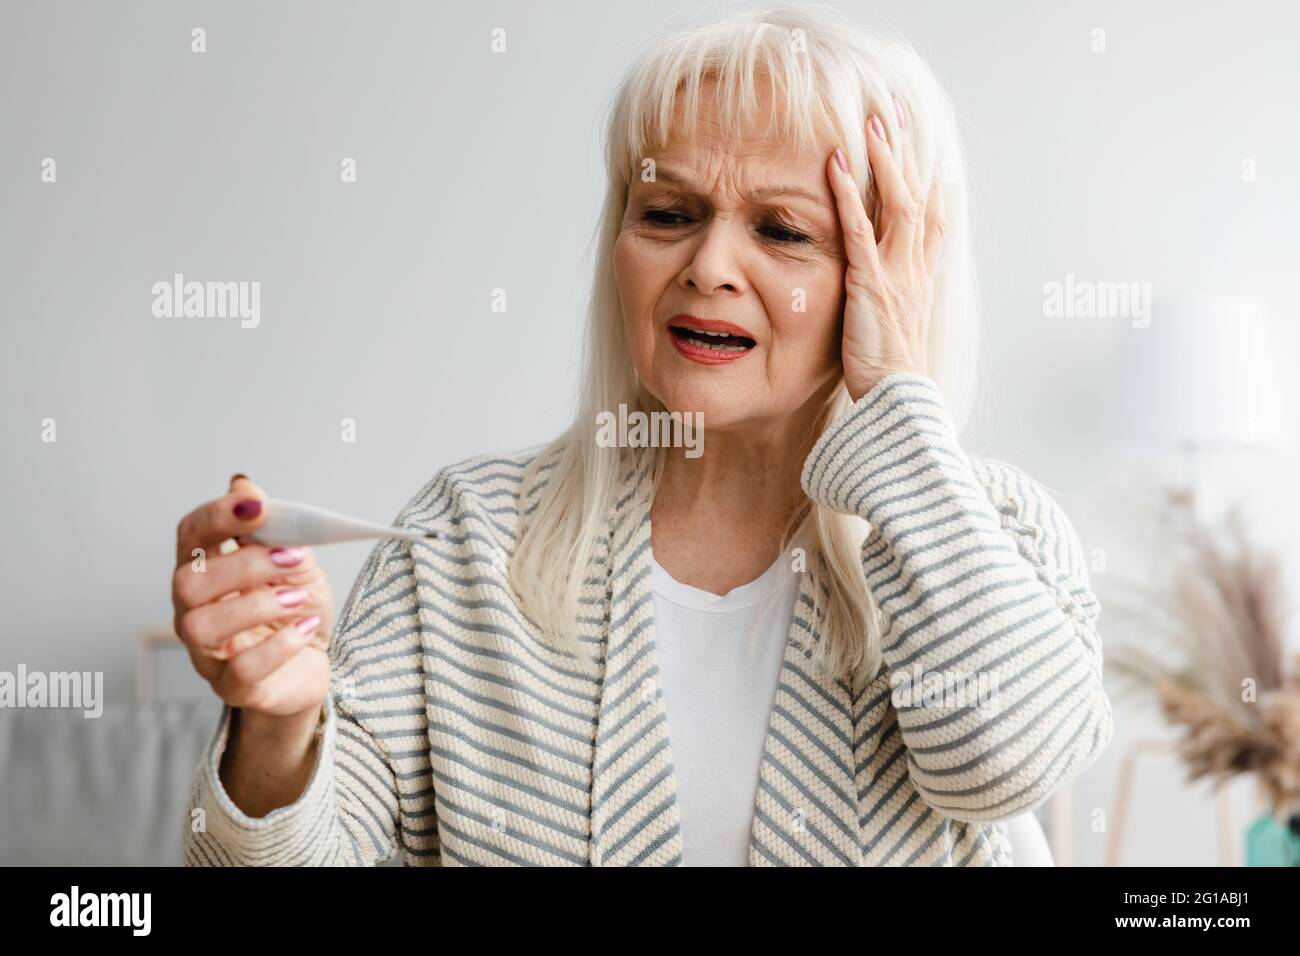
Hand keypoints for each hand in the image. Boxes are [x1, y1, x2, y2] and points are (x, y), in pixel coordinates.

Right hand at [171, 474, 333, 719]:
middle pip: (187, 582)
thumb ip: (272, 529)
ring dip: (257, 605)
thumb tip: (242, 482)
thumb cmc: (296, 611)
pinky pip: (241, 670)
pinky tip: (305, 629)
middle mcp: (194, 611)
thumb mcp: (295, 563)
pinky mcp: (232, 687)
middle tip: (292, 556)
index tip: (257, 503)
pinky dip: (278, 645)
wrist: (314, 665)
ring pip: (202, 626)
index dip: (217, 516)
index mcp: (207, 572)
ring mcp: (208, 653)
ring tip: (298, 597)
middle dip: (242, 563)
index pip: (189, 536)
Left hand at [827, 98, 946, 402]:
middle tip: (895, 114)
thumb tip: (879, 291)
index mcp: (922, 277)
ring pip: (897, 203)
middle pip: (918, 196)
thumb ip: (890, 300)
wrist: (898, 401)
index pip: (932, 217)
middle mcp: (915, 268)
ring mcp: (896, 273)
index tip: (924, 149)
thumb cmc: (891, 374)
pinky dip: (849, 195)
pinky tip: (837, 166)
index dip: (929, 179)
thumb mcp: (895, 328)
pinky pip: (860, 230)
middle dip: (908, 152)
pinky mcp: (871, 283)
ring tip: (873, 123)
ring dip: (885, 160)